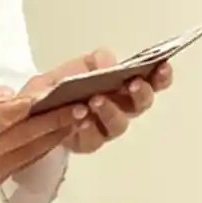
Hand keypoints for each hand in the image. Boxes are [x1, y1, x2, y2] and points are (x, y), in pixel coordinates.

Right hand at [0, 84, 84, 194]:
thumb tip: (7, 95)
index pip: (2, 118)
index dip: (29, 105)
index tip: (51, 92)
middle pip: (23, 136)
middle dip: (54, 120)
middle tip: (79, 104)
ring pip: (29, 152)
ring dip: (55, 134)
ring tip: (76, 117)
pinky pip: (23, 162)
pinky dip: (41, 147)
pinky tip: (56, 134)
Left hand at [21, 49, 173, 154]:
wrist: (39, 107)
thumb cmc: (66, 82)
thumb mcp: (79, 63)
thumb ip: (97, 60)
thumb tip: (109, 66)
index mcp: (125, 84)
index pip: (153, 80)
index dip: (161, 75)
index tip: (163, 66)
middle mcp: (122, 108)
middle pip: (141, 104)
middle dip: (140, 93)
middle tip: (132, 84)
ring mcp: (106, 127)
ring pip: (118, 124)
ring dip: (111, 111)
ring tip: (96, 100)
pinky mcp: (88, 143)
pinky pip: (93, 139)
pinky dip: (88, 128)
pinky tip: (80, 118)